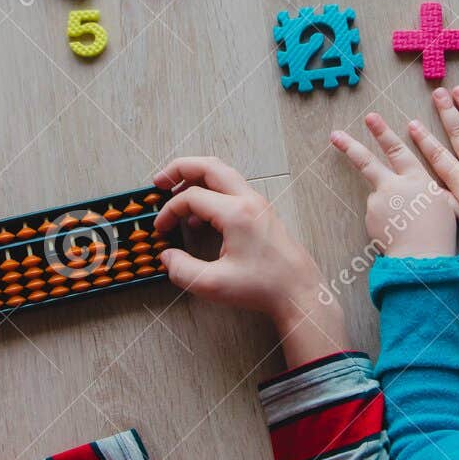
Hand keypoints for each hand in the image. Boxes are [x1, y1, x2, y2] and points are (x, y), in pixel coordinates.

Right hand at [154, 157, 342, 365]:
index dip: (170, 210)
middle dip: (180, 169)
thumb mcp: (214, 284)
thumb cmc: (263, 287)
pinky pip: (232, 189)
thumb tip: (166, 257)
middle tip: (159, 182)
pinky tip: (200, 216)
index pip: (192, 197)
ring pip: (222, 174)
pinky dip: (211, 191)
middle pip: (209, 166)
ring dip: (196, 178)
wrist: (299, 292)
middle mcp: (248, 200)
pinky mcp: (262, 212)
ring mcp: (257, 203)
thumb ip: (183, 270)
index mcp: (236, 213)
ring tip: (175, 193)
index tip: (160, 228)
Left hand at [331, 113, 456, 257]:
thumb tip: (410, 189)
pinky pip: (376, 215)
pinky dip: (384, 222)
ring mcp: (379, 201)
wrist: (422, 258)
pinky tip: (396, 233)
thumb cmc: (438, 233)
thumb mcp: (441, 203)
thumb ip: (422, 190)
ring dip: (388, 208)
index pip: (398, 150)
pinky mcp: (370, 217)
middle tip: (335, 134)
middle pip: (367, 162)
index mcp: (417, 179)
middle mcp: (395, 185)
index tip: (371, 118)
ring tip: (406, 227)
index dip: (384, 133)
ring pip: (379, 198)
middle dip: (350, 145)